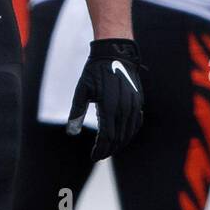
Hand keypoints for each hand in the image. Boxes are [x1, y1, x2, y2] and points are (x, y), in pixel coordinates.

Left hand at [67, 37, 143, 160]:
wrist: (116, 53)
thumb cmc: (95, 71)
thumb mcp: (82, 90)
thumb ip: (76, 112)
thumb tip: (71, 133)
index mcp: (109, 106)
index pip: (107, 137)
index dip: (100, 149)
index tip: (93, 156)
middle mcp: (124, 108)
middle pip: (118, 138)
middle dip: (109, 150)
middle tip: (99, 155)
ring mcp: (133, 105)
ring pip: (128, 133)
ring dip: (119, 144)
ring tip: (108, 148)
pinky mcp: (138, 101)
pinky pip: (136, 123)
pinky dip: (129, 133)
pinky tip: (121, 136)